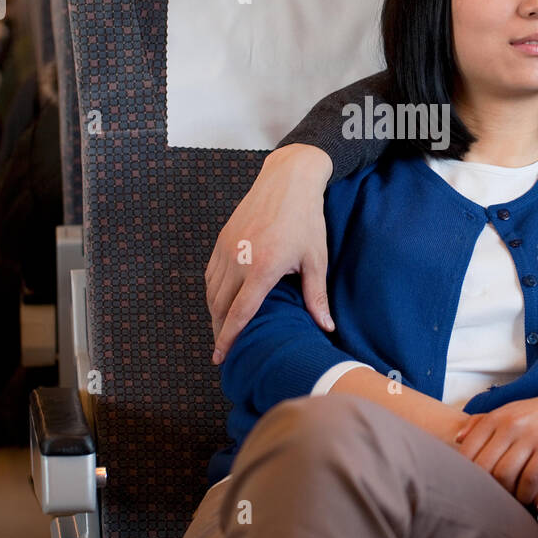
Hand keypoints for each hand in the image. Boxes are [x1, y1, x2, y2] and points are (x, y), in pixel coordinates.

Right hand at [205, 144, 333, 363]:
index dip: (228, 338)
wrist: (288, 180)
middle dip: (219, 331)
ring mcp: (227, 248)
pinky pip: (211, 274)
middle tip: (223, 349)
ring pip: (212, 291)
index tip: (220, 357)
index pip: (240, 313)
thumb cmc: (306, 219)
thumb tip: (326, 327)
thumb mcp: (315, 259)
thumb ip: (316, 296)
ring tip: (222, 329)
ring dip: (214, 313)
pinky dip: (212, 292)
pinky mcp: (222, 239)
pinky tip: (221, 301)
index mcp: (263, 268)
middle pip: (220, 306)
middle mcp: (239, 259)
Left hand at [453, 376, 537, 503]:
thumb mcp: (513, 410)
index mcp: (497, 417)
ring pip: (503, 475)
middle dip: (484, 488)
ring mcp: (530, 436)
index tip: (473, 488)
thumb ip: (483, 422)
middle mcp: (509, 424)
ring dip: (506, 494)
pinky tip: (529, 498)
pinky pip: (530, 480)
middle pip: (482, 467)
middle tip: (492, 500)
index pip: (466, 452)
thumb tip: (457, 439)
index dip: (465, 476)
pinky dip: (526, 494)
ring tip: (511, 500)